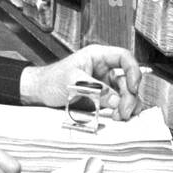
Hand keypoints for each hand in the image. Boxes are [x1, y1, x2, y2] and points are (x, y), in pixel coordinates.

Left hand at [18, 45, 142, 120]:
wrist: (39, 92)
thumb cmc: (50, 80)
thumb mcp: (72, 82)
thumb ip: (95, 90)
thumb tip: (116, 100)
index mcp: (97, 56)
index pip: (124, 58)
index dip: (133, 71)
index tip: (134, 87)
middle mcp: (103, 69)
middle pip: (127, 79)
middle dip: (129, 96)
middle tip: (123, 110)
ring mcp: (104, 84)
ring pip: (125, 93)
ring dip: (127, 105)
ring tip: (120, 116)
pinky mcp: (101, 98)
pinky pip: (116, 103)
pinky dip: (120, 110)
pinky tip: (117, 116)